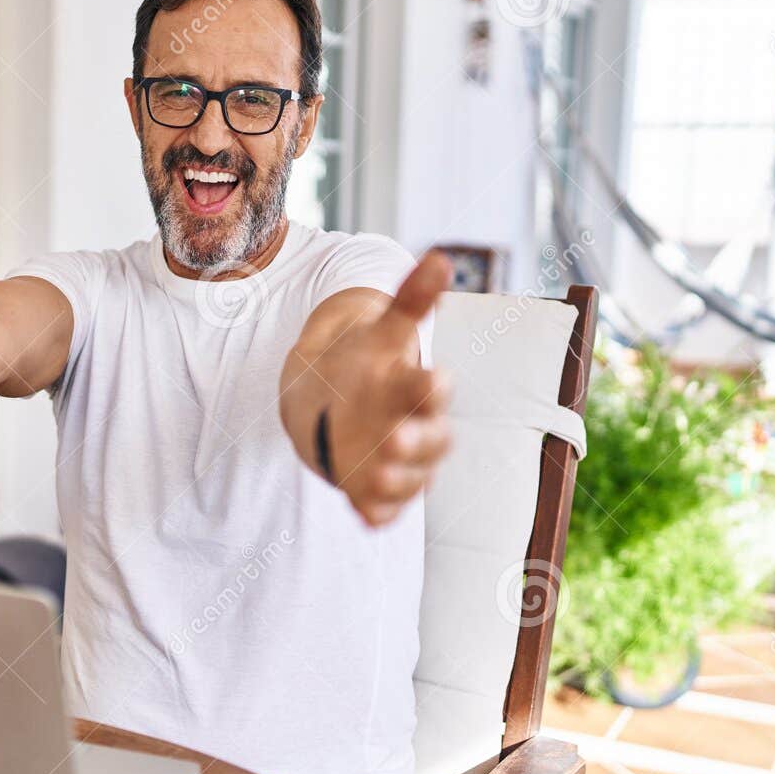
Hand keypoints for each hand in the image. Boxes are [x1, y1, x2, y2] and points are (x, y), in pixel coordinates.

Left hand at [285, 251, 452, 526]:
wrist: (334, 409)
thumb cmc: (368, 369)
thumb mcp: (381, 334)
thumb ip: (409, 301)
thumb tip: (439, 256)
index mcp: (416, 390)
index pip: (433, 390)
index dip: (432, 386)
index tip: (432, 377)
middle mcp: (416, 431)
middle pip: (431, 442)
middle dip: (415, 443)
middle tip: (392, 440)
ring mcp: (398, 466)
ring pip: (410, 481)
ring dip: (396, 482)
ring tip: (374, 476)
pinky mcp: (376, 494)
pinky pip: (383, 511)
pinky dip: (377, 515)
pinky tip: (365, 517)